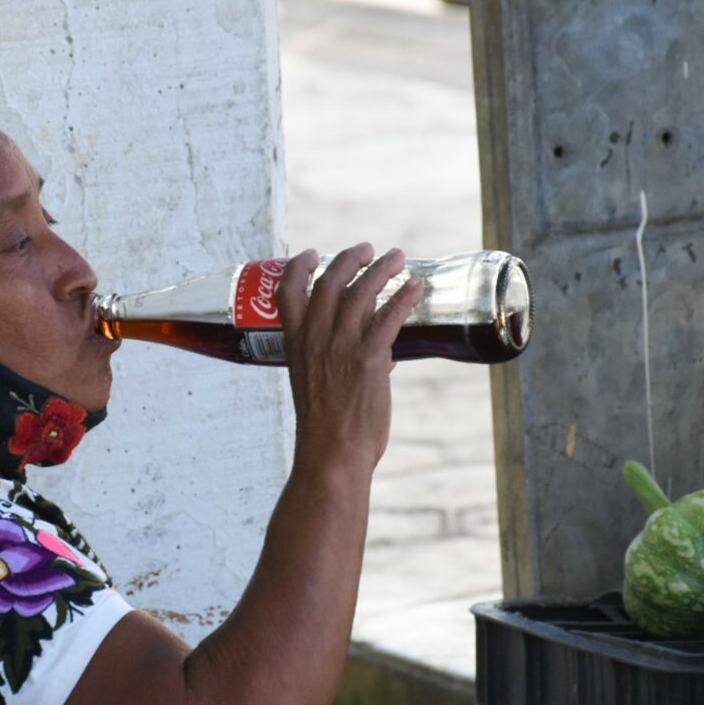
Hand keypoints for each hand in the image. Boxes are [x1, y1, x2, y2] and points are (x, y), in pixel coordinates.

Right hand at [276, 243, 423, 475]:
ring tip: (397, 258)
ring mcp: (340, 347)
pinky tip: (416, 286)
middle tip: (367, 250)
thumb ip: (349, 365)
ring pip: (361, 291)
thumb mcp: (321, 389)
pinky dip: (405, 296)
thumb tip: (387, 356)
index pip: (286, 293)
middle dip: (349, 259)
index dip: (298, 268)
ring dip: (382, 268)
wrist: (331, 455)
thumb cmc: (327, 431)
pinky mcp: (368, 358)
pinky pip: (389, 316)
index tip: (311, 254)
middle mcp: (315, 339)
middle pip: (329, 281)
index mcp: (295, 345)